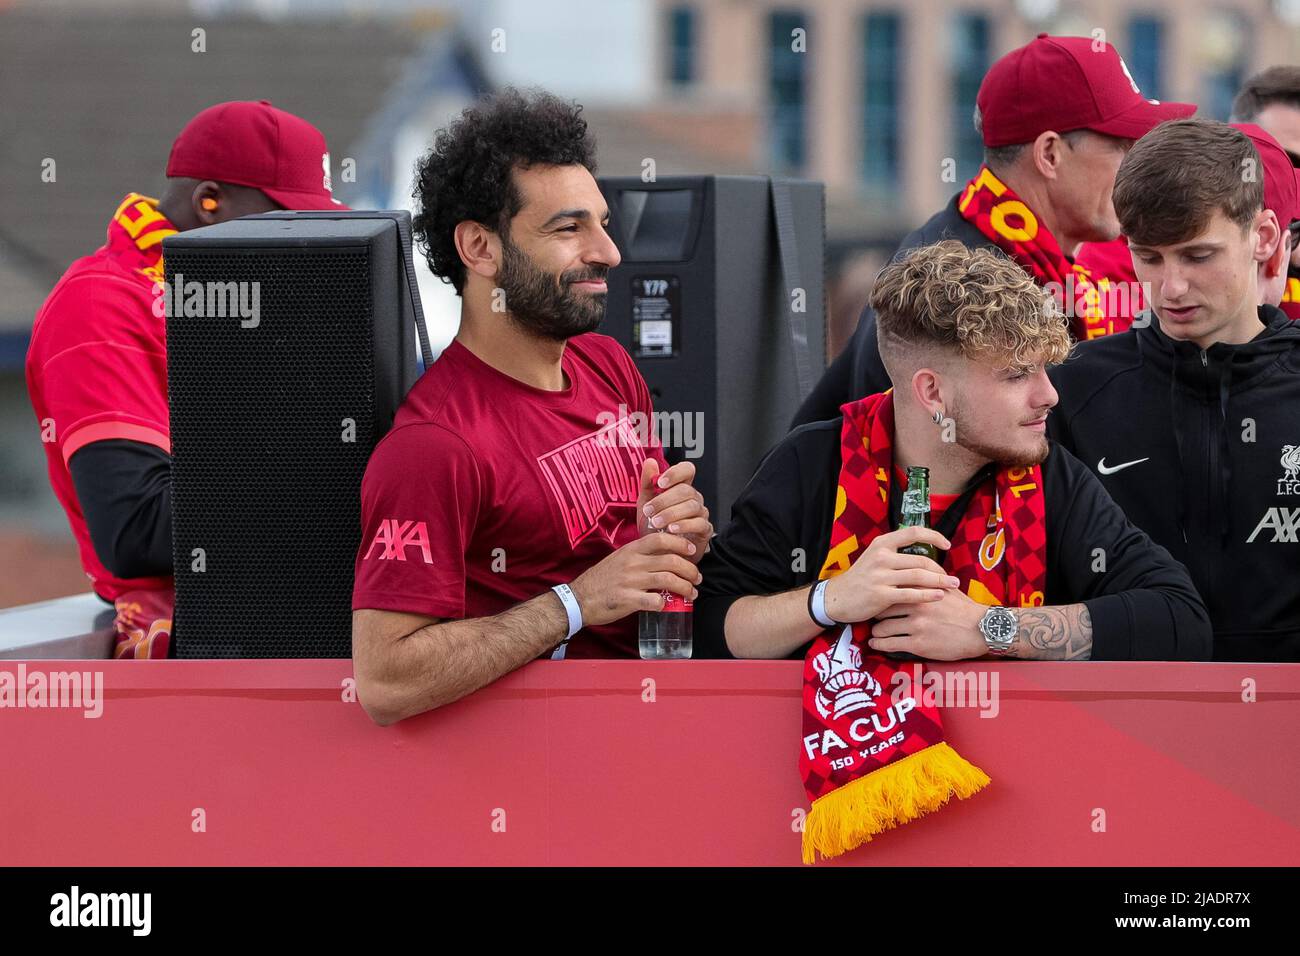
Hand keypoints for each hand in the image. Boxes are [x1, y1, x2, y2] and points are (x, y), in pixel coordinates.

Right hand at [569, 532, 701, 627]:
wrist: (578, 599)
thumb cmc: (601, 580)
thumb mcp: (619, 559)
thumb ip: (639, 556)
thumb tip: (664, 557)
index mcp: (631, 550)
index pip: (660, 539)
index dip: (680, 543)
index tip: (691, 550)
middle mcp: (632, 563)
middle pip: (671, 560)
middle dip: (690, 569)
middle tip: (697, 578)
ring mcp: (630, 581)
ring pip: (667, 580)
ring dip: (685, 587)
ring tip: (691, 593)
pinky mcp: (627, 600)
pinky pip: (654, 601)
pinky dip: (664, 604)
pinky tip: (665, 606)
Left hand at [637, 458, 712, 563]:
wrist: (657, 554)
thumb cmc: (653, 529)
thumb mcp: (645, 504)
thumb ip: (647, 483)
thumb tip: (650, 461)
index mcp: (681, 488)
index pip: (687, 470)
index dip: (675, 473)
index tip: (659, 483)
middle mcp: (694, 498)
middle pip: (686, 490)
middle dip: (664, 500)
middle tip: (648, 511)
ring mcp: (701, 513)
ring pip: (692, 506)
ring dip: (671, 513)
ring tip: (656, 522)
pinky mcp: (705, 530)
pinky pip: (699, 523)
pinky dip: (684, 526)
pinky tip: (671, 530)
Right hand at [823, 526, 959, 624]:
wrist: (838, 598)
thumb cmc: (861, 579)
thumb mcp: (874, 558)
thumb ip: (896, 554)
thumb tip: (923, 555)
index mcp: (881, 544)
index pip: (913, 532)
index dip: (934, 536)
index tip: (947, 544)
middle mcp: (881, 556)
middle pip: (921, 560)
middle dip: (941, 570)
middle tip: (954, 578)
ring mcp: (880, 576)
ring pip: (919, 576)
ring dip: (940, 582)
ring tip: (953, 586)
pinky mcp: (881, 595)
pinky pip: (911, 594)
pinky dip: (928, 595)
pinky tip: (939, 597)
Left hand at [867, 588, 989, 660]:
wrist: (981, 630)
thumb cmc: (963, 609)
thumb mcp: (945, 588)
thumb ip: (926, 580)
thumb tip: (912, 571)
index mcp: (921, 589)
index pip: (891, 588)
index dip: (881, 595)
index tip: (875, 599)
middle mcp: (917, 605)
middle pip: (882, 608)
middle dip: (875, 615)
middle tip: (872, 618)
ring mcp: (917, 625)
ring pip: (882, 628)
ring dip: (876, 632)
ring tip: (875, 634)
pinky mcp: (918, 644)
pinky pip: (889, 644)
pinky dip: (879, 645)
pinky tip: (876, 644)